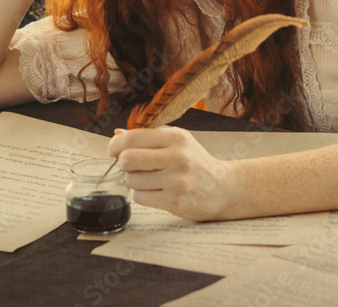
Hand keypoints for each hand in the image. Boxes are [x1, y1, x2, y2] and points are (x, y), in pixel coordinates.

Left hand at [108, 127, 238, 221]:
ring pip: (132, 181)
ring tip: (150, 179)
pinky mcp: (175, 202)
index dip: (115, 145)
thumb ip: (148, 136)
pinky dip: (142, 195)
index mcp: (175, 137)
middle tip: (131, 166)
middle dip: (123, 164)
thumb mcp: (177, 140)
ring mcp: (176, 181)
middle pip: (127, 159)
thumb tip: (117, 134)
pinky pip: (140, 198)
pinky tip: (156, 191)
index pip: (132, 138)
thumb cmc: (195, 161)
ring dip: (134, 181)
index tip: (113, 151)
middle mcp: (177, 157)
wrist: (224, 187)